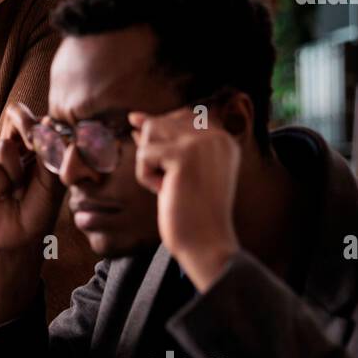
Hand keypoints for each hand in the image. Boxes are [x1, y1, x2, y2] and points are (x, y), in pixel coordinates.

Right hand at [0, 102, 64, 252]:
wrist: (23, 238)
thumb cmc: (40, 209)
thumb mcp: (54, 180)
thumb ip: (51, 152)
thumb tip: (46, 122)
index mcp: (33, 145)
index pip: (35, 117)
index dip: (43, 124)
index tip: (52, 144)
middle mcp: (12, 146)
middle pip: (14, 113)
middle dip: (25, 126)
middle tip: (33, 147)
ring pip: (3, 147)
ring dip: (16, 174)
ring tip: (17, 191)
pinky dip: (1, 185)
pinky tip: (2, 196)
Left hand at [130, 108, 240, 290]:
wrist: (205, 242)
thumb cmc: (190, 211)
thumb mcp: (177, 169)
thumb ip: (163, 141)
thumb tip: (134, 117)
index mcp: (222, 138)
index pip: (180, 115)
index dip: (160, 132)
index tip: (161, 163)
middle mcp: (216, 135)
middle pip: (160, 121)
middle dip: (152, 152)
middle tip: (169, 182)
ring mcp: (202, 143)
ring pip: (149, 132)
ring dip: (148, 162)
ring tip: (167, 185)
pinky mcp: (185, 155)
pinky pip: (144, 154)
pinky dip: (145, 176)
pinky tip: (165, 192)